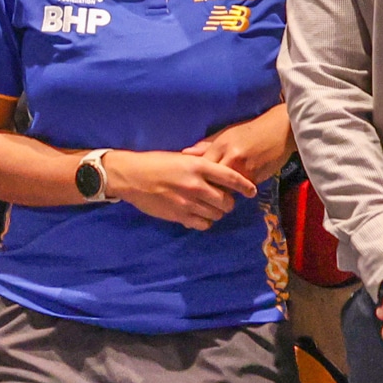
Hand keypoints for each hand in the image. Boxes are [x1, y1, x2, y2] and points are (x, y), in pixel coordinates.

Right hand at [100, 149, 252, 229]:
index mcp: (198, 166)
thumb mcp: (182, 158)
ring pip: (217, 214)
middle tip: (223, 199)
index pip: (231, 178)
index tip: (252, 191)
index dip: (245, 186)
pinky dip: (205, 221)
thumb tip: (221, 174)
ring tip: (209, 206)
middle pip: (227, 201)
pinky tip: (199, 214)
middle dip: (229, 202)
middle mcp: (196, 185)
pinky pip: (203, 224)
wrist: (131, 176)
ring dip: (217, 212)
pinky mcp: (179, 216)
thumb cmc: (155, 162)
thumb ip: (202, 166)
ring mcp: (188, 203)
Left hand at [183, 107, 291, 188]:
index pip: (201, 166)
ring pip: (226, 189)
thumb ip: (206, 145)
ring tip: (213, 199)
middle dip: (206, 189)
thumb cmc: (251, 131)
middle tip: (199, 196)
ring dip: (220, 194)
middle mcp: (231, 158)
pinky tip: (231, 195)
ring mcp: (244, 169)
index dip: (194, 176)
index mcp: (220, 145)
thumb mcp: (226, 133)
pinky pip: (240, 190)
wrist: (280, 130)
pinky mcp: (256, 178)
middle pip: (211, 181)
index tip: (190, 182)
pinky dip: (235, 193)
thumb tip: (184, 153)